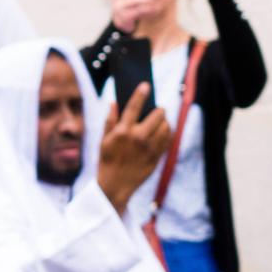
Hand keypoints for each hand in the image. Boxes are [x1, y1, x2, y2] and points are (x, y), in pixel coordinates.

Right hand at [95, 83, 173, 211]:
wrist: (115, 185)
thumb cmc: (107, 161)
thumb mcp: (103, 140)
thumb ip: (109, 120)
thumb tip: (114, 103)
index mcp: (122, 132)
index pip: (133, 107)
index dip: (140, 94)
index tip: (146, 85)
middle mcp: (138, 138)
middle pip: (157, 115)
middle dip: (159, 110)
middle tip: (157, 109)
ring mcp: (149, 148)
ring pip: (166, 126)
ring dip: (165, 121)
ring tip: (161, 121)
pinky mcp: (156, 157)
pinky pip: (168, 139)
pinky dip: (167, 133)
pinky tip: (163, 132)